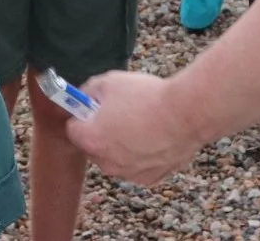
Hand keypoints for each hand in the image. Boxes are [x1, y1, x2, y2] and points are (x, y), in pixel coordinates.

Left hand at [66, 71, 204, 184]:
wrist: (186, 114)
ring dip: (121, 144)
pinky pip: (137, 165)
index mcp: (92, 140)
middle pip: (93, 146)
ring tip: (140, 122)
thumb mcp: (109, 82)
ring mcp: (129, 173)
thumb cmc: (147, 97)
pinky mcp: (149, 178)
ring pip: (116, 157)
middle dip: (100, 131)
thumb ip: (88, 90)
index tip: (92, 106)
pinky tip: (154, 135)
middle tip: (118, 112)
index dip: (81, 114)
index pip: (72, 129)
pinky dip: (141, 153)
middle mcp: (107, 163)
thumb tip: (83, 96)